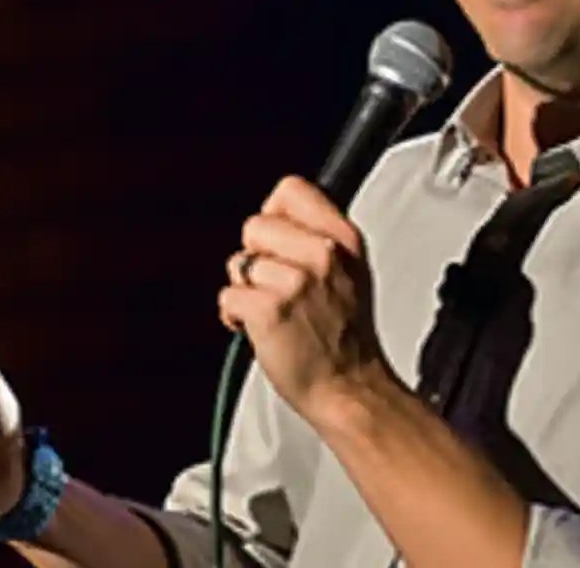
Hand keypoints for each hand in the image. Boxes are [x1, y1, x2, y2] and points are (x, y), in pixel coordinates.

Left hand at [219, 176, 390, 421]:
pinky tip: (255, 328)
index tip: (277, 242)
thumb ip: (318, 236)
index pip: (291, 189)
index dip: (273, 214)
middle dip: (255, 256)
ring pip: (239, 263)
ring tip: (270, 311)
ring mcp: (297, 282)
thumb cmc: (346, 337)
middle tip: (275, 286)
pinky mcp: (270, 310)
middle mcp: (323, 254)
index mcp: (343, 239)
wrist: (350, 389)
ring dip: (245, 290)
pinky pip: (228, 296)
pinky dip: (234, 316)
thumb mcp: (350, 271)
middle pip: (255, 225)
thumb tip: (275, 215)